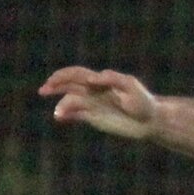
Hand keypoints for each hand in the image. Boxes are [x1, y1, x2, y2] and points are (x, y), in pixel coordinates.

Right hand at [40, 67, 159, 139]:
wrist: (150, 121)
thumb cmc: (143, 101)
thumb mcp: (130, 86)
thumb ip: (112, 79)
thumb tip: (92, 78)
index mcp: (100, 81)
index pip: (78, 74)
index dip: (67, 75)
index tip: (66, 82)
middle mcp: (93, 91)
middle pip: (69, 84)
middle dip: (55, 84)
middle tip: (43, 90)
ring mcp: (92, 105)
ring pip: (70, 100)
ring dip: (61, 104)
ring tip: (57, 113)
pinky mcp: (93, 118)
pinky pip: (76, 115)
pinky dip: (66, 115)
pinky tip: (60, 117)